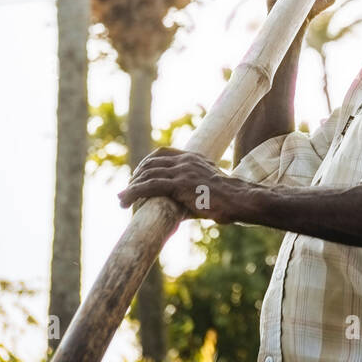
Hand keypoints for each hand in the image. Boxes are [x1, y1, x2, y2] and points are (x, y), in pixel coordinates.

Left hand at [118, 147, 243, 223]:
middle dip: (136, 176)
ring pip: (147, 174)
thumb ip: (190, 192)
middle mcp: (186, 161)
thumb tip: (175, 208)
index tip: (139, 176)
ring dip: (130, 187)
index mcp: (194, 158)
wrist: (240, 200)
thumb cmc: (228, 200)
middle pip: (151, 163)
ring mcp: (183, 171)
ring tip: (122, 200)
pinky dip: (133, 193)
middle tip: (128, 192)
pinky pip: (149, 186)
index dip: (147, 163)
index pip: (163, 153)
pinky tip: (125, 201)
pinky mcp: (179, 185)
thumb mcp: (208, 188)